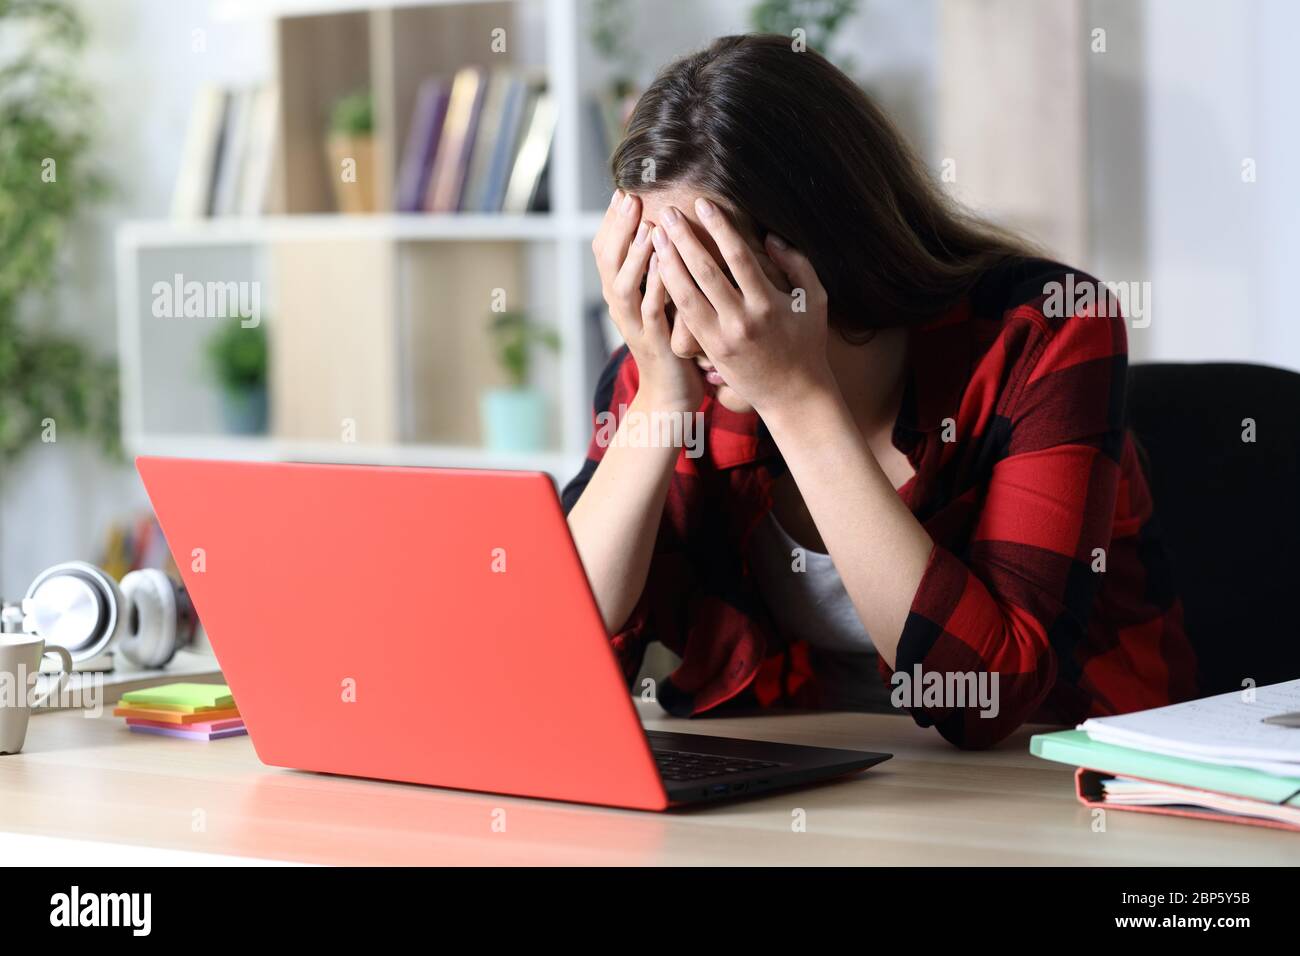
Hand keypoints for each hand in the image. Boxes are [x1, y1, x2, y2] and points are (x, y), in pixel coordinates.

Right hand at [592, 189, 702, 411]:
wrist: (670, 395)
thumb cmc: (670, 343)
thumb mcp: (659, 302)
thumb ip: (656, 271)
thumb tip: (663, 231)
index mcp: (620, 295)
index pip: (605, 250)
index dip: (612, 222)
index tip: (624, 191)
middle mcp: (620, 307)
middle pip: (607, 261)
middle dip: (619, 228)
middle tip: (630, 197)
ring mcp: (634, 325)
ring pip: (624, 285)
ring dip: (633, 254)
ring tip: (644, 225)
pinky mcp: (654, 342)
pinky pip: (651, 310)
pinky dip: (655, 285)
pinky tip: (663, 262)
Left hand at [650, 198, 833, 414]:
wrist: (793, 394)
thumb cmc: (806, 342)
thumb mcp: (813, 300)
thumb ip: (797, 264)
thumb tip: (769, 237)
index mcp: (768, 304)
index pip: (738, 258)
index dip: (719, 228)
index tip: (703, 204)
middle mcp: (742, 320)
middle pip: (706, 272)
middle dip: (684, 239)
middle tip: (666, 213)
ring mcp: (722, 337)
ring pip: (687, 294)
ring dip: (668, 263)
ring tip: (655, 236)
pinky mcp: (709, 349)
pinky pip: (685, 315)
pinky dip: (670, 290)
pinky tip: (659, 269)